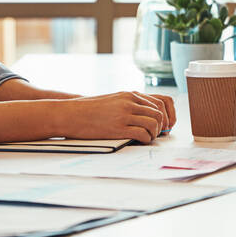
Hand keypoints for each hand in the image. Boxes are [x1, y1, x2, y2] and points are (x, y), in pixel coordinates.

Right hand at [57, 91, 176, 142]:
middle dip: (161, 126)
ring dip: (154, 133)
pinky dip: (146, 140)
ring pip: (154, 124)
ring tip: (148, 138)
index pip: (158, 103)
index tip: (161, 125)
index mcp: (129, 95)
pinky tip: (141, 141)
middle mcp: (129, 102)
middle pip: (159, 114)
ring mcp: (124, 115)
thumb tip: (144, 114)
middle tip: (156, 134)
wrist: (71, 114)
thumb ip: (129, 103)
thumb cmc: (90, 109)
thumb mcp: (113, 99)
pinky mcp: (119, 128)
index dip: (164, 116)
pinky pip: (142, 134)